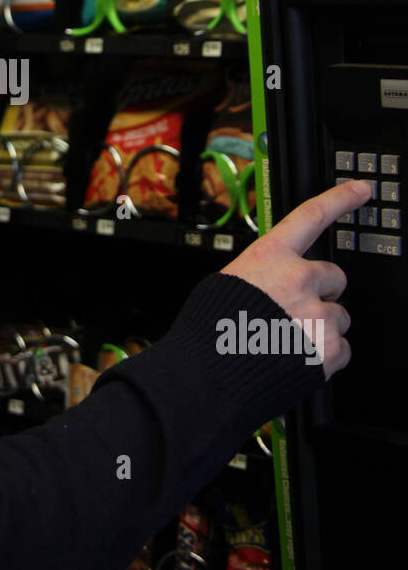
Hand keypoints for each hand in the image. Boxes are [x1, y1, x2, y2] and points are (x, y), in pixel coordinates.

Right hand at [220, 180, 371, 379]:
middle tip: (297, 311)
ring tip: (289, 341)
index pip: (312, 216)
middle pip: (334, 276)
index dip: (340, 199)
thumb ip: (260, 275)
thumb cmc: (209, 334)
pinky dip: (324, 356)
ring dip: (322, 327)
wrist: (208, 379)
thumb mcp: (224, 284)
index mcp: (270, 258)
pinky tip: (297, 359)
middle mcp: (299, 279)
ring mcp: (317, 314)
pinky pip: (342, 348)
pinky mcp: (329, 349)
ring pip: (339, 315)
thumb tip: (273, 282)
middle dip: (322, 292)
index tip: (361, 190)